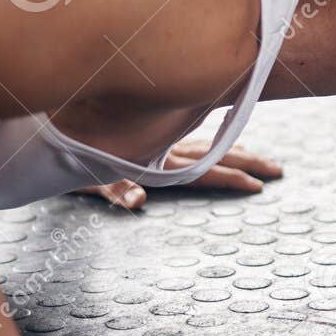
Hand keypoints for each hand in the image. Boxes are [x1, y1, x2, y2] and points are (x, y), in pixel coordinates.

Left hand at [76, 140, 282, 209]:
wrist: (57, 133)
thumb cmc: (73, 163)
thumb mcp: (92, 181)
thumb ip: (115, 190)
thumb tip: (138, 203)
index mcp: (159, 159)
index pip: (204, 170)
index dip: (231, 178)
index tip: (258, 187)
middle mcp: (167, 147)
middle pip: (218, 152)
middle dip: (249, 162)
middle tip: (278, 171)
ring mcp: (165, 141)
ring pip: (211, 143)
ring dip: (236, 150)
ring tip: (260, 157)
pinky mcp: (159, 139)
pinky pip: (197, 138)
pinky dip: (217, 142)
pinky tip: (222, 142)